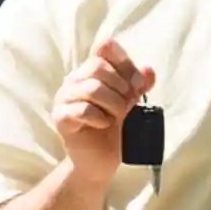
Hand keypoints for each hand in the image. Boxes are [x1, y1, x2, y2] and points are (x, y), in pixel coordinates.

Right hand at [51, 39, 154, 183]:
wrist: (99, 161)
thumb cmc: (113, 130)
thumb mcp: (130, 104)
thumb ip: (139, 86)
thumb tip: (149, 70)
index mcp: (91, 71)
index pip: (104, 47)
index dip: (125, 62)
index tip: (137, 83)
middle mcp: (74, 80)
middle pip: (98, 66)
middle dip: (121, 87)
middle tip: (127, 105)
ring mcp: (64, 98)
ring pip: (92, 88)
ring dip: (114, 104)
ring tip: (117, 117)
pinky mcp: (61, 118)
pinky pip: (82, 110)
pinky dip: (100, 118)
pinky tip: (104, 125)